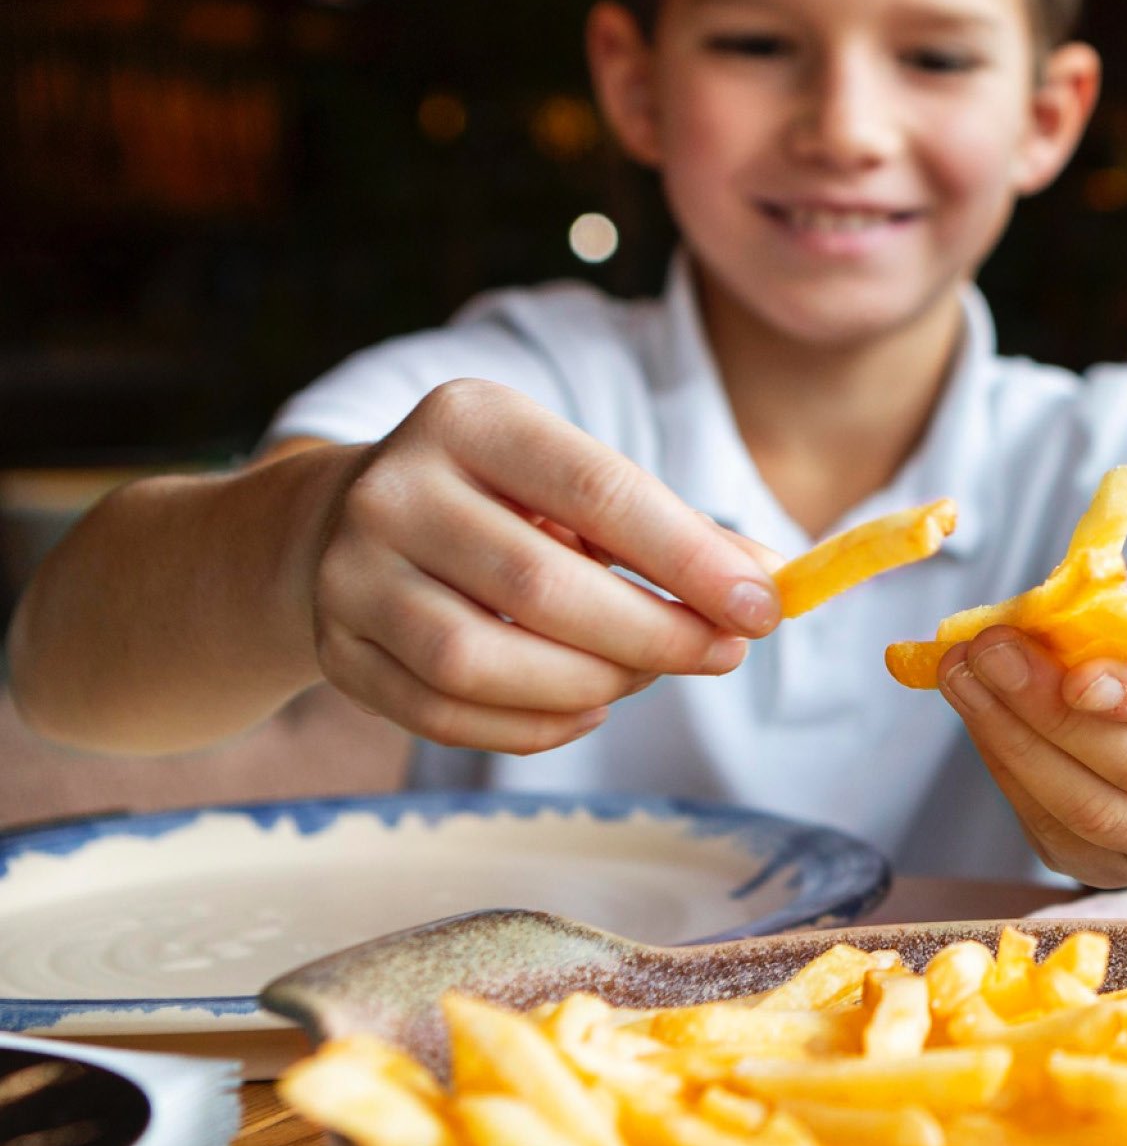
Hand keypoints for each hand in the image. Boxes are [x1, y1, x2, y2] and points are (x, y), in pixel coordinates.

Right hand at [305, 379, 782, 753]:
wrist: (340, 521)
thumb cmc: (501, 502)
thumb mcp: (577, 486)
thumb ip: (672, 530)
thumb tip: (771, 583)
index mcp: (469, 419)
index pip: (597, 490)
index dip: (689, 558)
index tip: (764, 607)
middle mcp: (395, 489)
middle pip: (540, 586)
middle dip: (653, 633)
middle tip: (721, 654)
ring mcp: (351, 573)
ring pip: (478, 660)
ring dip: (589, 683)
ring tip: (645, 676)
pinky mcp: (336, 649)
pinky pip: (442, 713)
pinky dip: (531, 726)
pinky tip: (586, 708)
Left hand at [933, 575, 1126, 886]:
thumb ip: (1110, 606)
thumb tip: (1038, 620)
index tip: (1076, 675)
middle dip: (1055, 710)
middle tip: (990, 654)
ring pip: (1094, 808)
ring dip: (1016, 741)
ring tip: (964, 677)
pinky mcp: (1121, 869)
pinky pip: (1055, 830)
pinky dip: (1008, 771)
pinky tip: (979, 716)